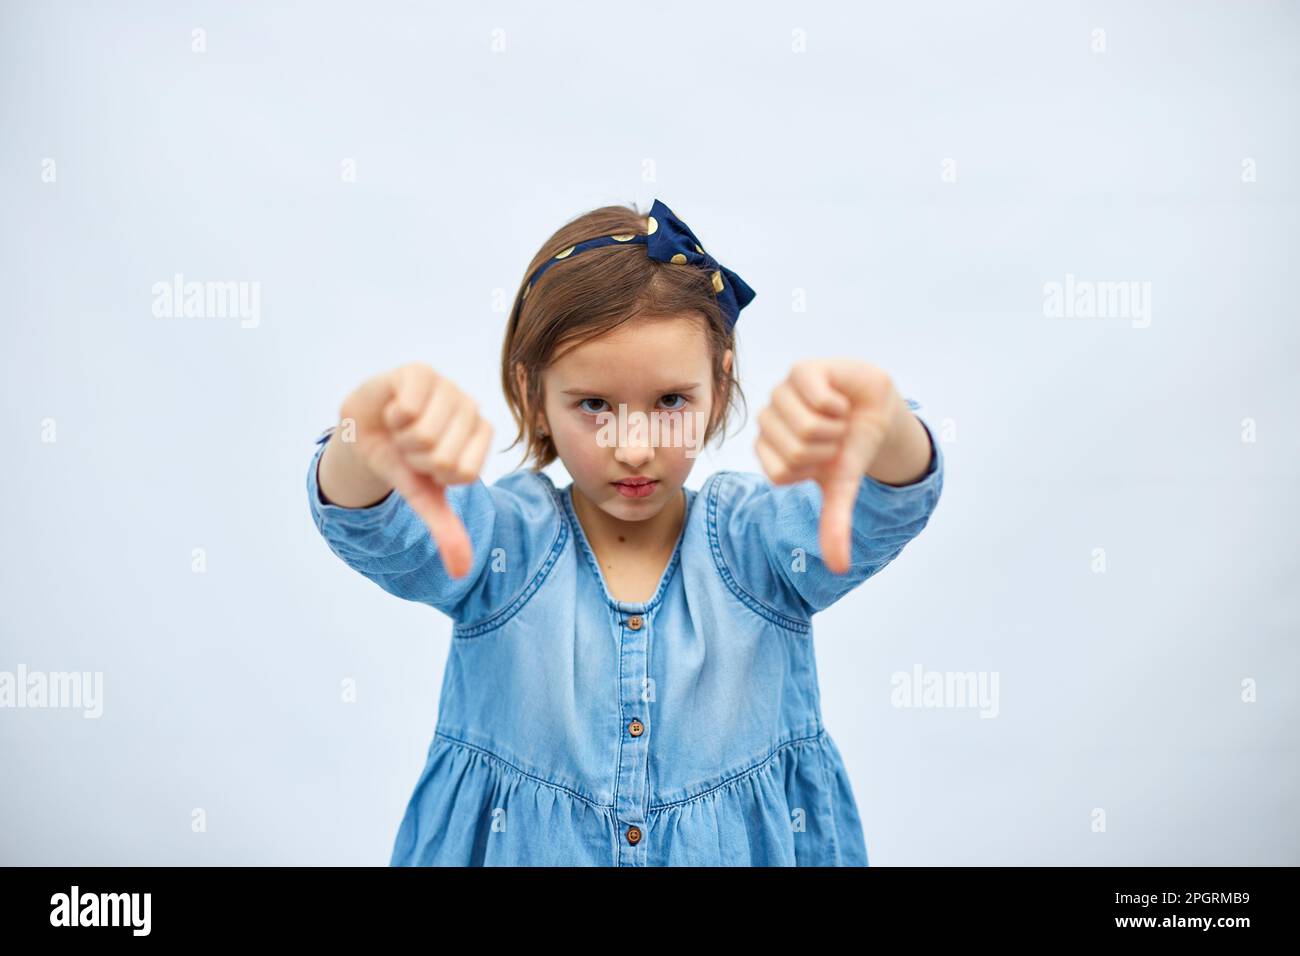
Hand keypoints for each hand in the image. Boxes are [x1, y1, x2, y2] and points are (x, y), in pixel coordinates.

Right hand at [337, 363, 493, 578]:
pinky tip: (393, 410)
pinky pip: (409, 409)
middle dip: (416, 459)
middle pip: (442, 456)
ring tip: (401, 428)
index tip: (426, 466)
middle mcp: (471, 407)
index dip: (435, 476)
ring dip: (402, 438)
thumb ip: (446, 530)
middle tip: (410, 447)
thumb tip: (461, 572)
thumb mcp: (424, 497)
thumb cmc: (403, 461)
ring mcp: (448, 386)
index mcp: (480, 437)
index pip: (463, 473)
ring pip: (424, 434)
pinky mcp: (420, 372)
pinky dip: (392, 417)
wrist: (366, 431)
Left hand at [754, 359, 901, 574]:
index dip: (813, 469)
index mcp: (770, 451)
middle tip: (835, 436)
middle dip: (828, 447)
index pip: (781, 473)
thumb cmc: (850, 447)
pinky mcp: (801, 371)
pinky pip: (813, 394)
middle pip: (794, 449)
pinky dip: (837, 403)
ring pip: (804, 424)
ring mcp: (782, 394)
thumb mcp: (842, 486)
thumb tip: (840, 568)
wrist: (875, 409)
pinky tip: (838, 400)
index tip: (826, 459)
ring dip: (835, 425)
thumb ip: (835, 523)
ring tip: (838, 418)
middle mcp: (769, 422)